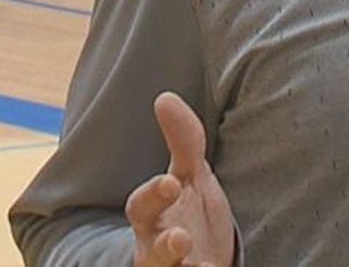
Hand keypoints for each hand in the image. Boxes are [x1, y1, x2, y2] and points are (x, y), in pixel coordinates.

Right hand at [126, 92, 236, 265]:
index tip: (172, 184)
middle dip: (164, 245)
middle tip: (181, 238)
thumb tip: (164, 97)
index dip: (154, 195)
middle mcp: (156, 249)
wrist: (206, 260)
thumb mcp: (191, 178)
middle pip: (150, 250)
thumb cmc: (192, 215)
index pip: (142, 206)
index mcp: (153, 216)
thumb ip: (183, 142)